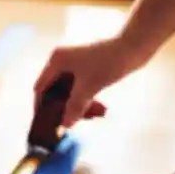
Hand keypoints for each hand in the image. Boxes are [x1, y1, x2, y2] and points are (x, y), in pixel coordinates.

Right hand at [35, 36, 149, 127]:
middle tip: (71, 123)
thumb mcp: (89, 87)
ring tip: (90, 117)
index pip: (41, 87)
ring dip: (77, 105)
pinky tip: (96, 109)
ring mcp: (75, 64)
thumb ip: (74, 107)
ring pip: (69, 91)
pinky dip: (85, 99)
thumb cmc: (108, 63)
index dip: (41, 106)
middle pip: (55, 90)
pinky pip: (80, 87)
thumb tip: (65, 125)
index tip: (47, 122)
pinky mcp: (87, 67)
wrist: (134, 48)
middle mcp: (62, 61)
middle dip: (63, 107)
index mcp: (56, 61)